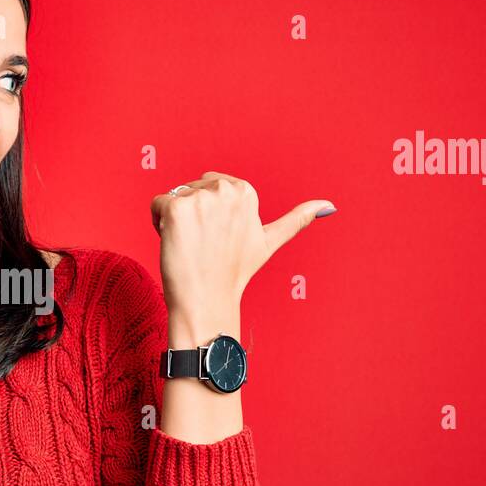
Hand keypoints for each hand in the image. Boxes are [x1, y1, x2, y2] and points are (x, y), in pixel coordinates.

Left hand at [151, 172, 334, 336]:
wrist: (207, 300)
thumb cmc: (234, 273)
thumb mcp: (268, 241)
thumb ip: (297, 219)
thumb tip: (329, 205)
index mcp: (246, 191)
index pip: (209, 186)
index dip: (209, 214)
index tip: (219, 238)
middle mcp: (225, 189)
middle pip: (190, 189)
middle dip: (191, 214)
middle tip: (204, 245)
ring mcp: (201, 198)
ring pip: (173, 197)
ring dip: (174, 220)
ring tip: (191, 246)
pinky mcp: (177, 208)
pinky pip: (156, 204)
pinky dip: (158, 224)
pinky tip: (175, 244)